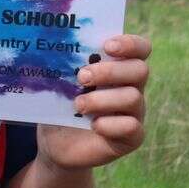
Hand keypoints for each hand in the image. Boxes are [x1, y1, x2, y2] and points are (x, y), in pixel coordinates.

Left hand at [38, 34, 149, 171]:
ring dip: (101, 99)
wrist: (55, 143)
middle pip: (139, 70)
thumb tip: (48, 44)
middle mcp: (131, 88)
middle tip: (82, 77)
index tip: (106, 46)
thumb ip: (62, 64)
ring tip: (77, 105)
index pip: (140, 49)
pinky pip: (132, 127)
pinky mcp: (131, 138)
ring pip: (133, 98)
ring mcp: (134, 113)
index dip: (130, 44)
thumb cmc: (59, 104)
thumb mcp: (58, 82)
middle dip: (109, 71)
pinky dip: (110, 124)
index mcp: (117, 68)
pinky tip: (93, 125)